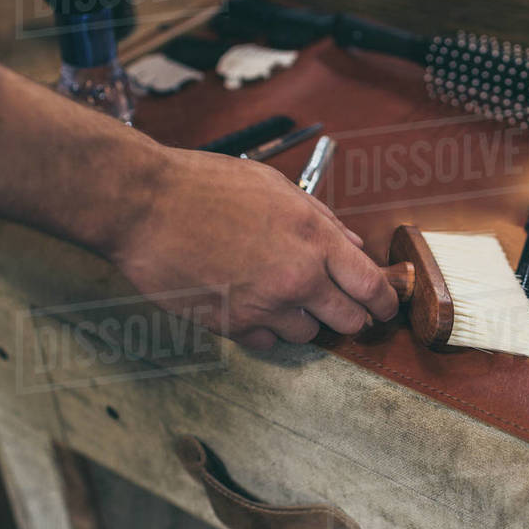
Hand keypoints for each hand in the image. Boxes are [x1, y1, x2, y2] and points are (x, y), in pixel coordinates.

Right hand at [106, 147, 398, 348]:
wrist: (144, 205)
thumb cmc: (206, 185)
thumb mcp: (275, 187)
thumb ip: (321, 218)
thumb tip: (353, 243)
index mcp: (314, 238)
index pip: (371, 286)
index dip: (384, 303)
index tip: (384, 308)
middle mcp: (297, 278)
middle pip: (348, 320)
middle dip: (350, 317)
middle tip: (340, 308)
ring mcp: (263, 306)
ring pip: (307, 335)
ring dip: (302, 320)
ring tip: (280, 296)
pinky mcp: (230, 325)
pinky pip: (265, 343)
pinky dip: (264, 331)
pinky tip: (250, 306)